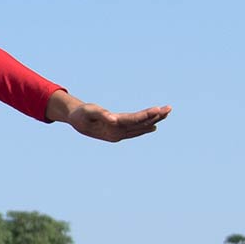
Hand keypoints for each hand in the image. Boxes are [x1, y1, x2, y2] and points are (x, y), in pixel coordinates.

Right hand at [52, 94, 170, 141]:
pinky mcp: (118, 132)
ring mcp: (119, 134)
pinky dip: (145, 126)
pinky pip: (135, 130)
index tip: (158, 109)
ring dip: (154, 120)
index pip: (133, 121)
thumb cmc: (82, 114)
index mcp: (112, 127)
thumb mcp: (89, 112)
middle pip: (140, 125)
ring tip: (166, 112)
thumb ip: (101, 115)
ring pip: (140, 127)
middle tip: (169, 109)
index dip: (146, 115)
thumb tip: (114, 119)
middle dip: (155, 116)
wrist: (75, 120)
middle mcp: (118, 133)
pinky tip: (154, 125)